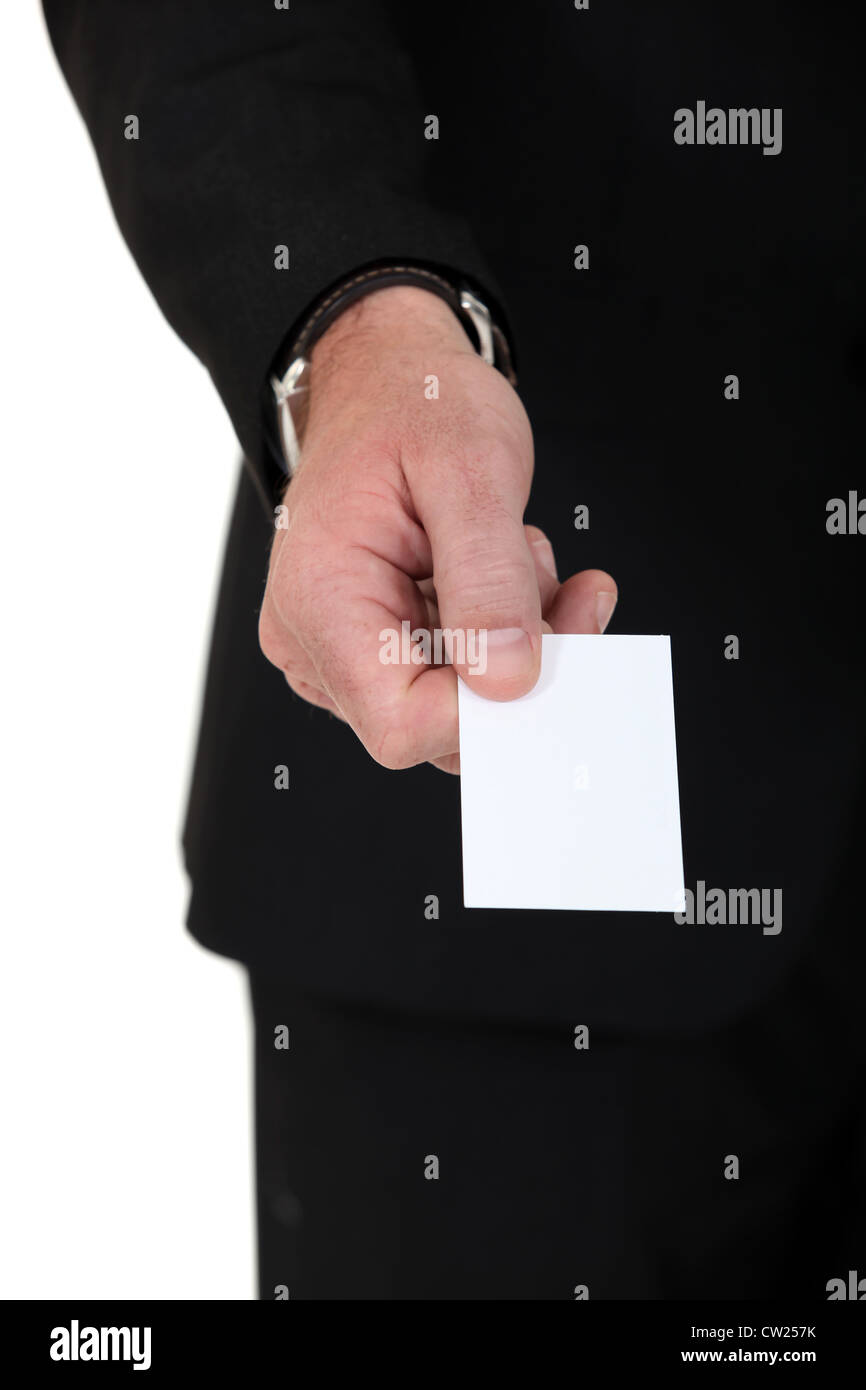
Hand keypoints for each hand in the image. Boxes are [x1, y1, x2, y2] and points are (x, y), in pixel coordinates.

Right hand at [259, 286, 616, 772]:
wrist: (388, 374)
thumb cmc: (415, 402)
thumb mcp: (469, 468)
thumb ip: (488, 579)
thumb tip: (506, 679)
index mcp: (320, 600)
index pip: (403, 724)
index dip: (486, 706)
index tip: (548, 640)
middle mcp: (314, 638)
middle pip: (432, 724)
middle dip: (516, 666)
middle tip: (559, 589)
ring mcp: (339, 646)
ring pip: (454, 703)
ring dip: (516, 642)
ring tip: (521, 557)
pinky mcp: (372, 641)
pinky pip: (453, 675)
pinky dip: (502, 632)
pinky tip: (510, 570)